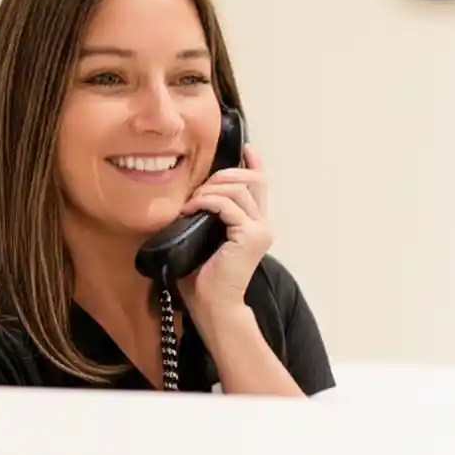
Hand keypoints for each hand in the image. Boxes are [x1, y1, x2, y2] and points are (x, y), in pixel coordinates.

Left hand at [174, 143, 271, 321]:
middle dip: (222, 175)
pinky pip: (226, 205)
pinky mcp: (250, 235)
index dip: (254, 165)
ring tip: (191, 203)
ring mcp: (260, 229)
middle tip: (198, 188)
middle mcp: (263, 224)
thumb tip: (193, 195)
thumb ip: (210, 217)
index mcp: (256, 225)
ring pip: (236, 189)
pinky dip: (206, 202)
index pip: (260, 186)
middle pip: (248, 181)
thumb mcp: (204, 238)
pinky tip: (191, 209)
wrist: (213, 305)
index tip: (246, 148)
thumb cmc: (205, 278)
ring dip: (209, 190)